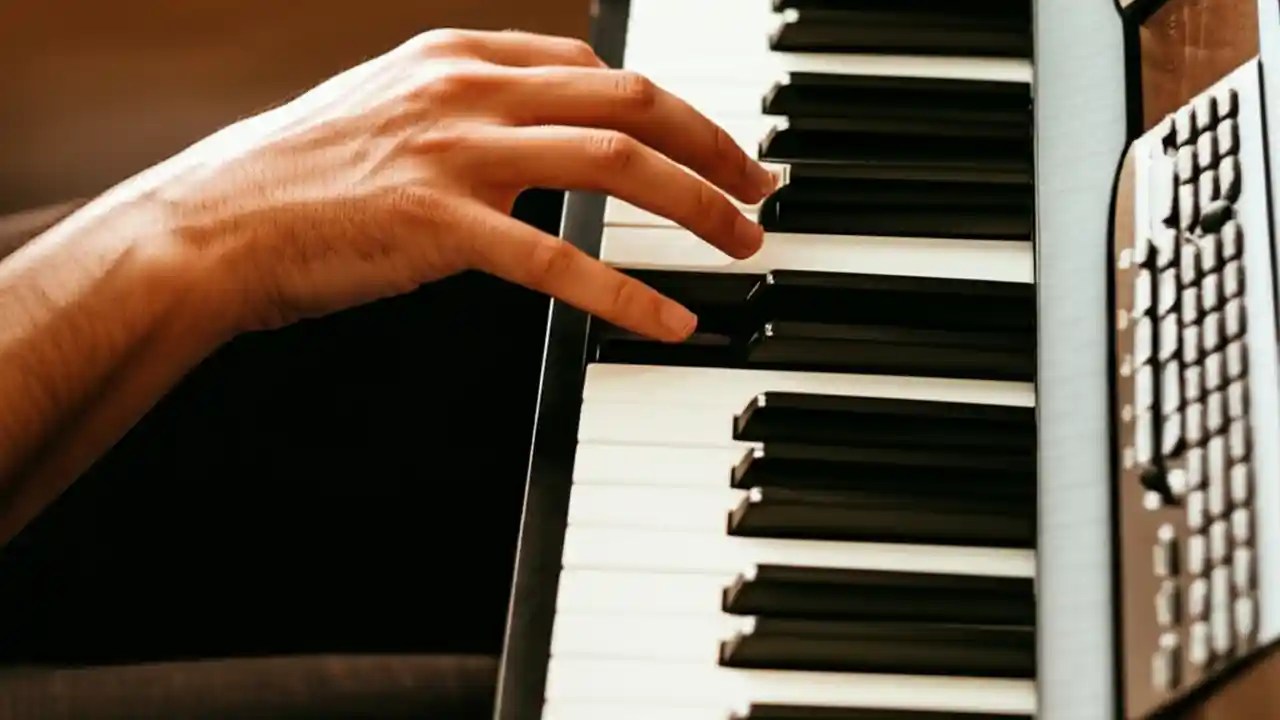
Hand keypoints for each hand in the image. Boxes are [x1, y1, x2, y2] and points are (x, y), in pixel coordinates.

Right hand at [149, 29, 775, 341]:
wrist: (210, 224)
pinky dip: (627, 292)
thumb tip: (540, 130)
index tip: (710, 143)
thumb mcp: (388, 111)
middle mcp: (467, 90)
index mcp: (458, 56)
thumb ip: (468, 110)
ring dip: (696, 204)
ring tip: (740, 243)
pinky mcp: (439, 227)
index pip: (597, 66)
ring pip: (616, 165)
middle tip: (759, 187)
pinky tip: (671, 319)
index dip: (671, 107)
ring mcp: (456, 154)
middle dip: (712, 144)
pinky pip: (560, 261)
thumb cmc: (295, 179)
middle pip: (631, 100)